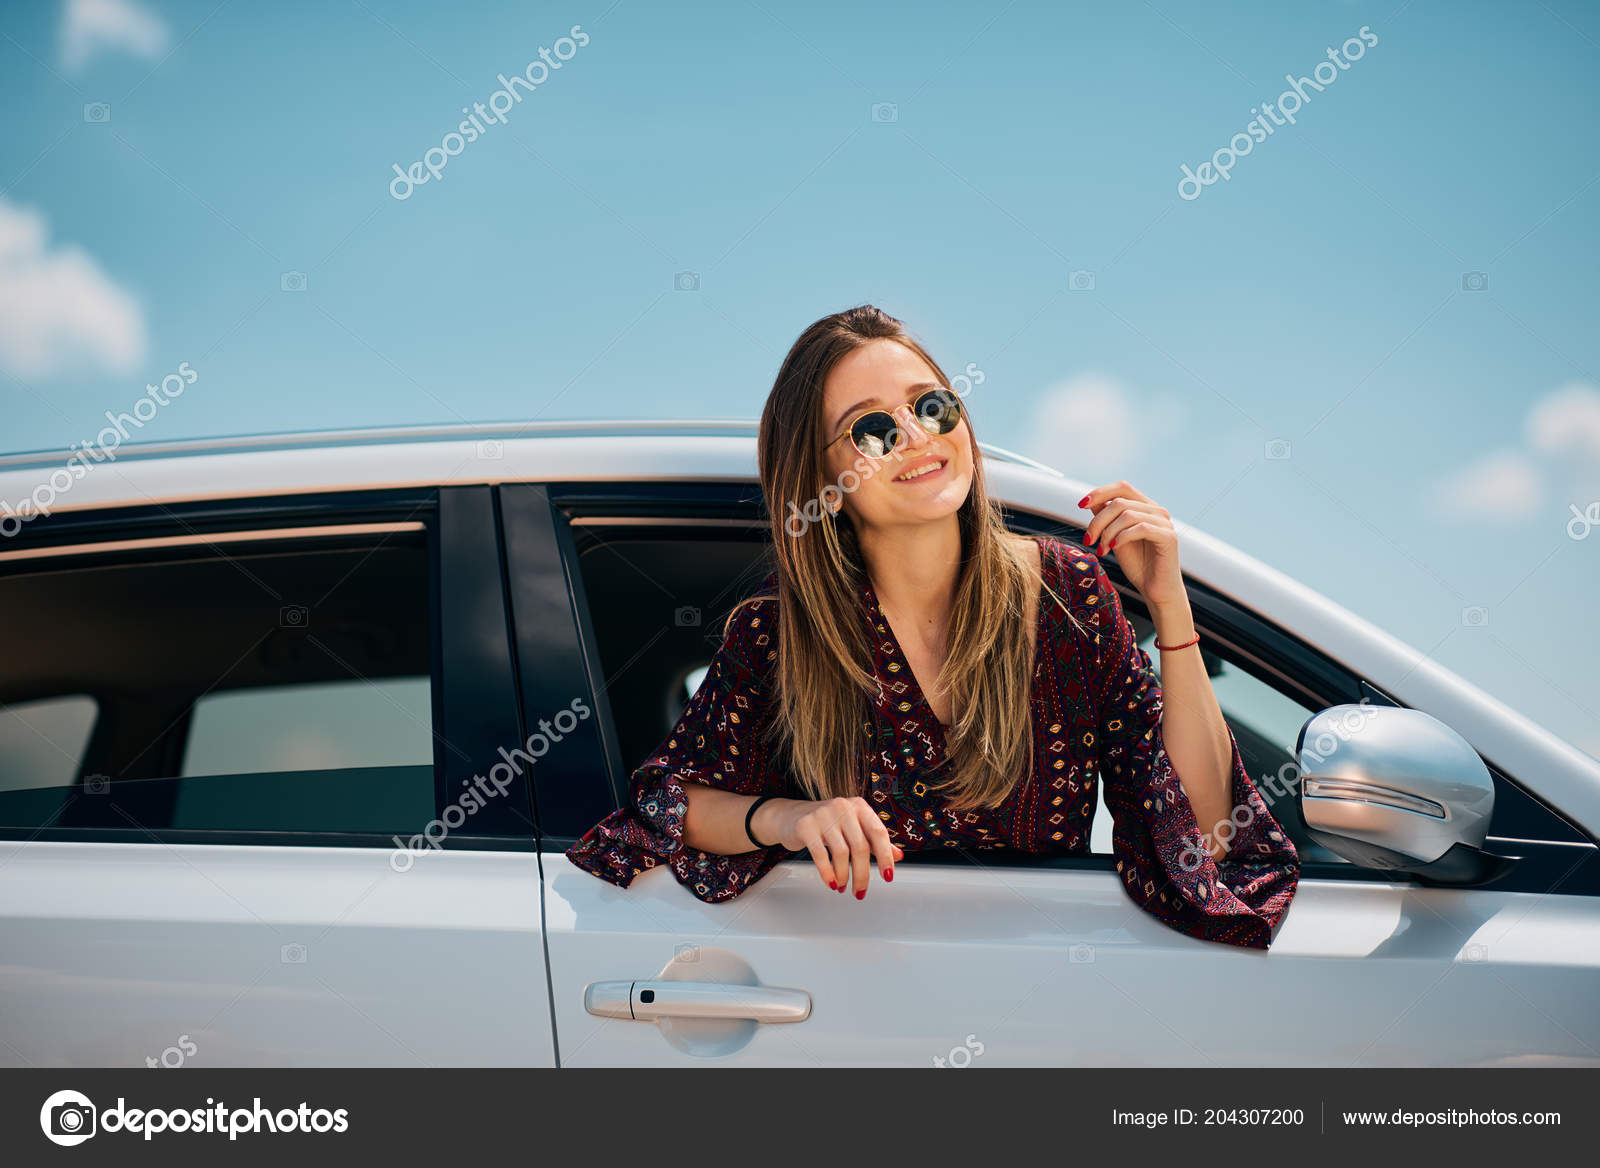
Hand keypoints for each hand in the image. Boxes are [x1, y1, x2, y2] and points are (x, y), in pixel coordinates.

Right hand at [758, 796, 903, 897]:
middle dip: (862, 874)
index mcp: (859, 806)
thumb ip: (875, 841)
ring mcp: (823, 814)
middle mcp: (843, 806)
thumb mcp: (853, 828)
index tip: (888, 876)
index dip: (885, 857)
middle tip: (860, 891)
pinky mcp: (805, 825)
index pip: (878, 832)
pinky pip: (820, 854)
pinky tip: (831, 882)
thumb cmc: (826, 823)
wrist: (789, 816)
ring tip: (843, 886)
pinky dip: (827, 873)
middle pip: (860, 846)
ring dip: (844, 875)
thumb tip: (898, 856)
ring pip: (841, 852)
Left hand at [1077, 481, 1184, 610]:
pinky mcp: (1168, 537)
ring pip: (1127, 514)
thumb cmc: (1137, 565)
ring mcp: (1164, 523)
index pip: (1122, 487)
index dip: (1100, 492)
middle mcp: (1157, 511)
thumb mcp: (1114, 537)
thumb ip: (1107, 519)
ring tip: (1101, 550)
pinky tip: (1113, 547)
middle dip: (1098, 520)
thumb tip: (1091, 501)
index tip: (1080, 505)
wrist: (1155, 590)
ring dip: (1108, 532)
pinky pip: (1140, 528)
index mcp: (1145, 507)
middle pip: (1120, 502)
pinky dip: (1122, 537)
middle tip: (1088, 540)